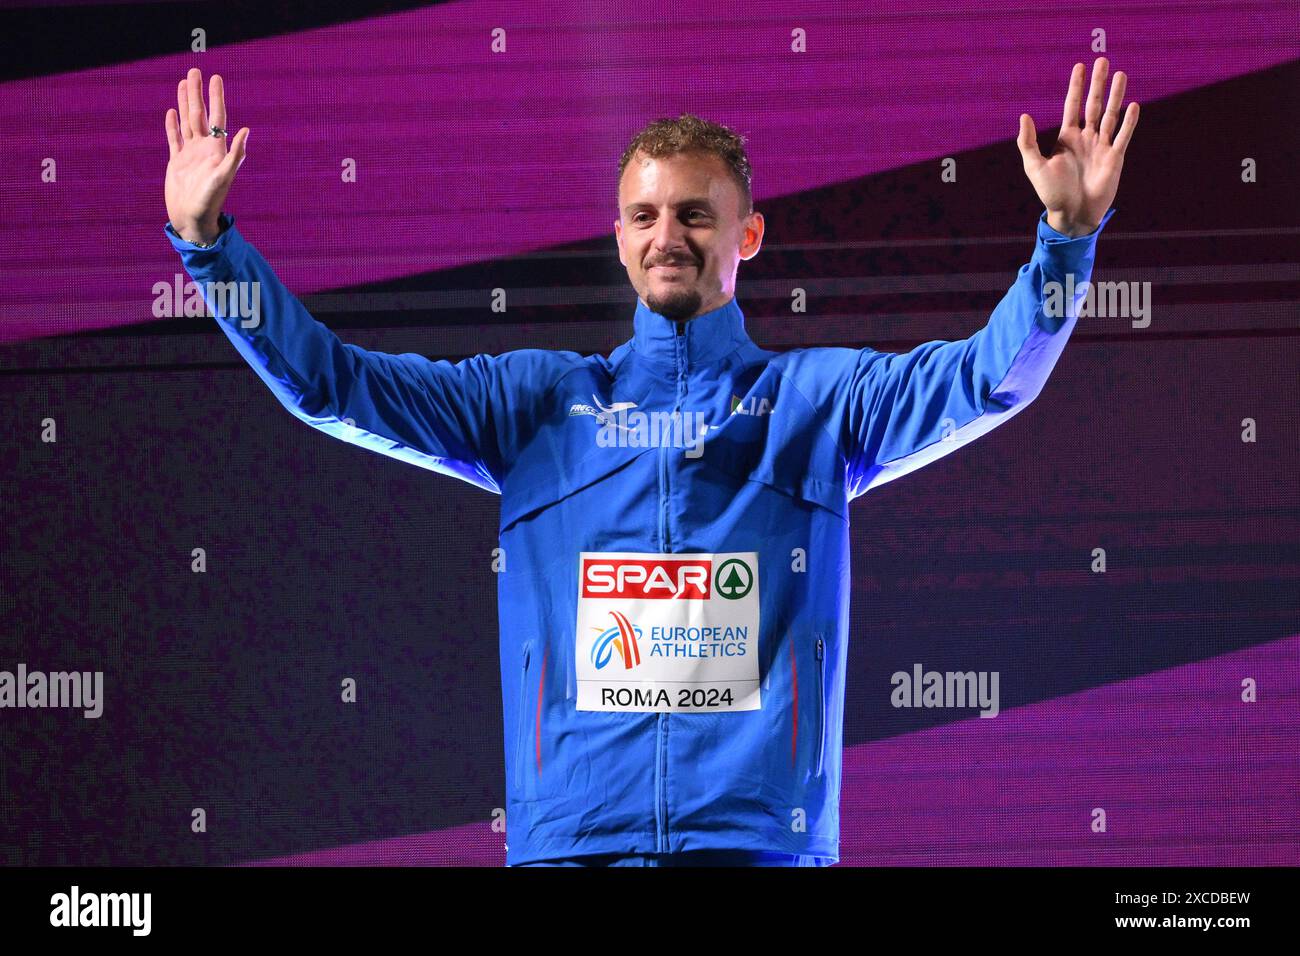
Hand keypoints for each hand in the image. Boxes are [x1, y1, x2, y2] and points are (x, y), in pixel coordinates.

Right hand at [164, 68, 249, 243]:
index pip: (217, 117)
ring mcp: (190, 154)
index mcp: (216, 149)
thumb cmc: (210, 202)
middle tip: (194, 71)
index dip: (216, 97)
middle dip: (197, 93)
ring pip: (187, 122)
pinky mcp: (177, 163)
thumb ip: (235, 154)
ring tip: (183, 83)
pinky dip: (172, 125)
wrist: (193, 220)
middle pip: (200, 114)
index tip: (215, 77)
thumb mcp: (223, 177)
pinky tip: (171, 112)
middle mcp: (204, 149)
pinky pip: (174, 138)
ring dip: (185, 102)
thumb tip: (247, 130)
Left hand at [1017, 57, 1138, 236]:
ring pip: (1111, 115)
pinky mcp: (1115, 158)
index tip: (1080, 66)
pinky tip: (1133, 105)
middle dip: (1097, 83)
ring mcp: (1101, 147)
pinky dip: (1129, 121)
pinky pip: (1123, 136)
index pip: (1072, 105)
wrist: (1072, 214)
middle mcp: (1086, 138)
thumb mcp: (1035, 167)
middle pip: (1093, 104)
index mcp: (1067, 138)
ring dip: (1116, 95)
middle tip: (1102, 61)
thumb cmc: (1052, 194)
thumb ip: (1027, 142)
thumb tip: (1024, 116)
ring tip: (1121, 75)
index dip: (1076, 86)